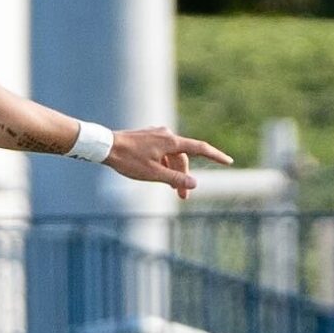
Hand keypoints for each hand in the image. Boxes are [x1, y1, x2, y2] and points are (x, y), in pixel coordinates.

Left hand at [105, 127, 234, 198]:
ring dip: (173, 172)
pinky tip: (157, 174)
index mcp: (171, 142)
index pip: (200, 149)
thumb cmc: (128, 160)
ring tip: (170, 189)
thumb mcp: (154, 174)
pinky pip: (162, 152)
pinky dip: (164, 164)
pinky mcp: (147, 137)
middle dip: (184, 177)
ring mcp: (156, 134)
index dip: (216, 156)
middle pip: (183, 158)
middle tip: (183, 198)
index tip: (228, 161)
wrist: (104, 146)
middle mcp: (166, 134)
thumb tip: (195, 184)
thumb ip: (175, 180)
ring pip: (171, 156)